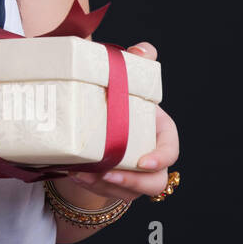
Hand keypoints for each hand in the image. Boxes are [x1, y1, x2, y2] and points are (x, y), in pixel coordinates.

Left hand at [64, 41, 179, 203]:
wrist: (100, 115)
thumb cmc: (120, 96)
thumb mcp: (130, 76)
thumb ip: (140, 59)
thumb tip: (141, 49)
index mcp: (160, 132)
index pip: (170, 150)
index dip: (161, 158)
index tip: (143, 162)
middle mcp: (151, 157)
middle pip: (153, 182)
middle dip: (130, 183)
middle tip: (106, 174)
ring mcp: (135, 175)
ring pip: (127, 192)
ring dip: (104, 187)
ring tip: (80, 173)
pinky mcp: (116, 184)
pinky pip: (107, 193)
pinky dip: (90, 186)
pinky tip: (72, 172)